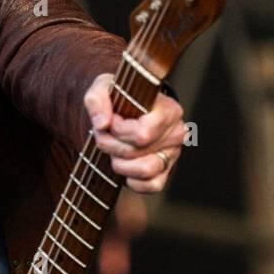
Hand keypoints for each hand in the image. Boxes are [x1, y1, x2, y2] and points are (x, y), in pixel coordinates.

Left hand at [83, 73, 183, 192]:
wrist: (126, 110)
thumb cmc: (117, 98)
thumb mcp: (103, 88)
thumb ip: (97, 99)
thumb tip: (102, 124)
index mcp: (168, 110)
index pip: (142, 133)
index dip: (117, 131)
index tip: (110, 120)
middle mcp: (177, 132)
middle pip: (136, 151)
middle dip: (111, 145)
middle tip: (104, 135)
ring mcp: (174, 153)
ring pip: (145, 170)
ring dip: (120, 164)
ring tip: (113, 151)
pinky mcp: (167, 171)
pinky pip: (151, 185)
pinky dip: (132, 180)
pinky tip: (124, 165)